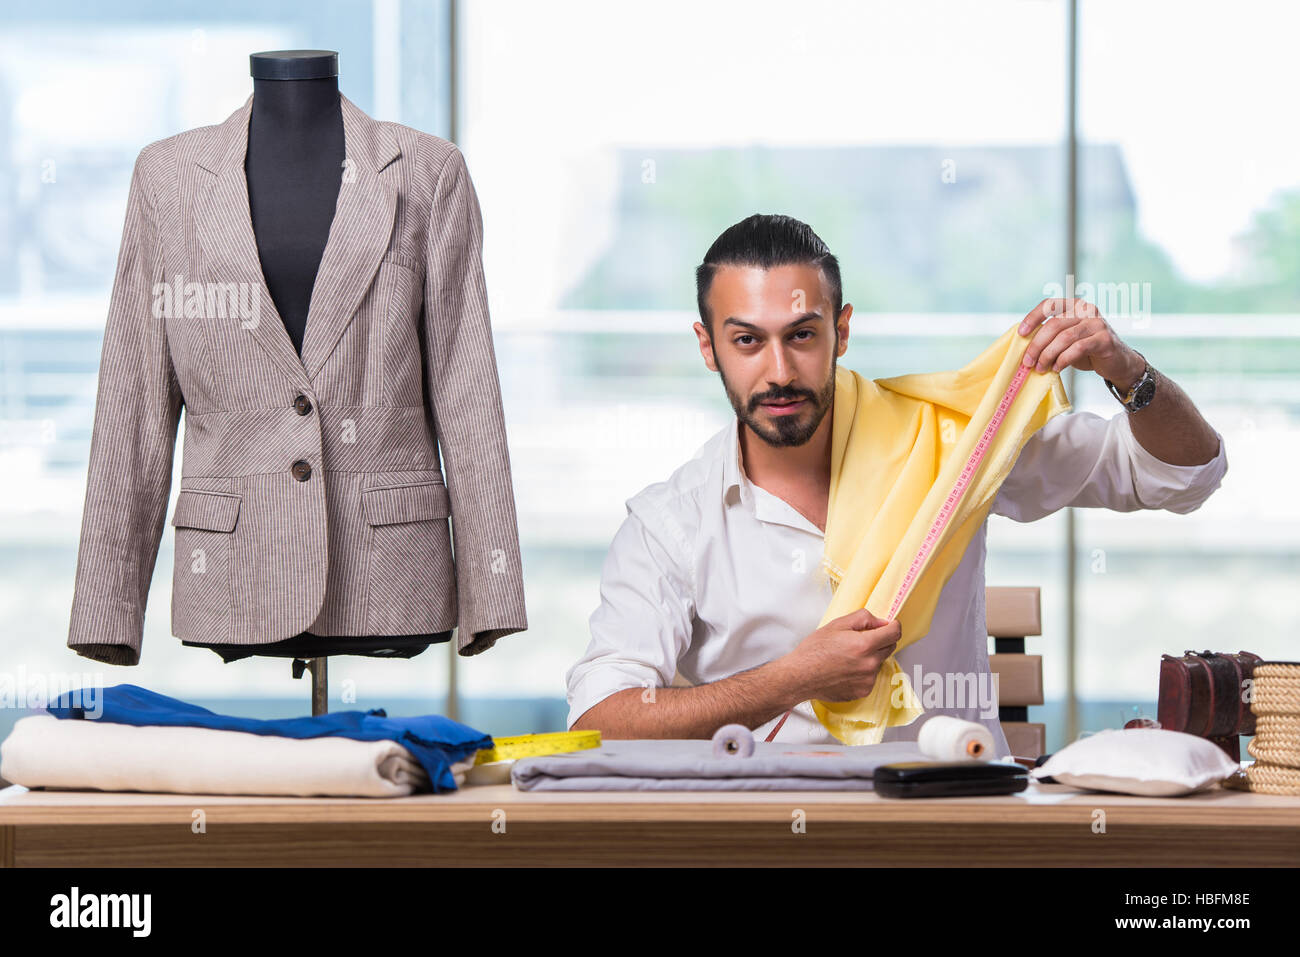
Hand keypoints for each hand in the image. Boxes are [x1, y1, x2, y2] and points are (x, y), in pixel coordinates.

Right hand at [782, 608, 901, 702]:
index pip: (894, 633)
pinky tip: (846, 669)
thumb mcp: (836, 625)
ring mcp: (868, 680)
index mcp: (864, 645)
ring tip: (848, 657)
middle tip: (861, 639)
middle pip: (890, 647)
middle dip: (880, 640)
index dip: (893, 625)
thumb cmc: (814, 651)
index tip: (890, 625)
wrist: (800, 676)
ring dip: (870, 657)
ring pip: (879, 662)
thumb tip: (881, 622)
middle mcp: (870, 664)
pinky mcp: (863, 691)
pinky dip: (863, 672)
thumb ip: (863, 619)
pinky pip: (871, 677)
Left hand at [1017, 298, 1144, 389]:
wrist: (1117, 362)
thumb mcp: (1067, 339)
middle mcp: (1087, 310)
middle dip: (1037, 345)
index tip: (1020, 334)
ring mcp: (1097, 323)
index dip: (1032, 317)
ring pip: (1064, 337)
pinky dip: (1063, 359)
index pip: (1050, 304)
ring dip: (1048, 355)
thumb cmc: (1087, 350)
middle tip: (1028, 362)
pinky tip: (1057, 368)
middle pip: (1054, 324)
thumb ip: (1051, 336)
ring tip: (1041, 368)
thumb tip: (1023, 344)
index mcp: (1074, 306)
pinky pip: (1078, 348)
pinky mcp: (1104, 339)